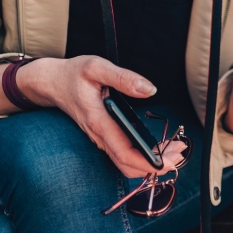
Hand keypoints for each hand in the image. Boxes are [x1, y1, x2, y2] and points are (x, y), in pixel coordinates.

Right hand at [21, 56, 186, 177]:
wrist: (52, 82)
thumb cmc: (73, 74)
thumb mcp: (97, 67)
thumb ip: (124, 77)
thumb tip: (149, 89)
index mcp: (98, 121)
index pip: (125, 153)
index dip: (148, 162)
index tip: (169, 161)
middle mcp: (99, 135)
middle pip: (128, 164)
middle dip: (156, 165)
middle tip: (180, 153)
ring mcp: (101, 138)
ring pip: (126, 162)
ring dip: (151, 162)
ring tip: (175, 149)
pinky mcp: (103, 136)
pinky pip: (123, 155)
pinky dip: (143, 156)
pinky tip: (159, 146)